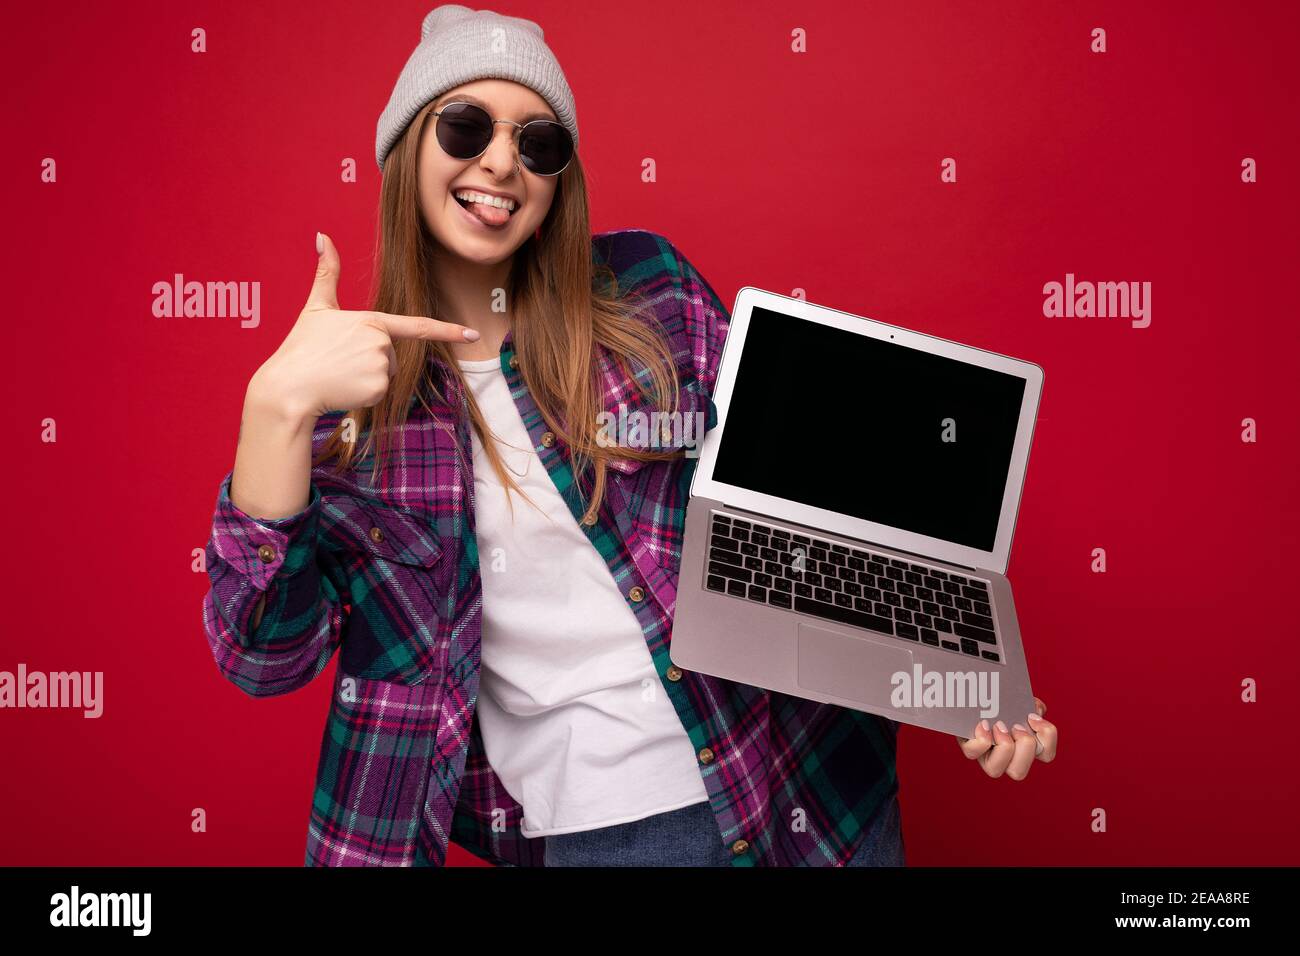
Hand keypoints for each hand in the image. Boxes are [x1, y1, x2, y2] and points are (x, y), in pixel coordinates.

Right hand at [250, 231, 479, 420]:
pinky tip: (342, 388)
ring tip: (338, 373)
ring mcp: (381, 367)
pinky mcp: (377, 390)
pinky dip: (362, 393)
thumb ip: (326, 273)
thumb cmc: (301, 347)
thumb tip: (323, 237)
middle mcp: (381, 343)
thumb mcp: (316, 307)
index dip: (448, 330)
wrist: (288, 387)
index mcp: (371, 321)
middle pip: (390, 354)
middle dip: (370, 359)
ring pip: (385, 374)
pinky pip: (379, 392)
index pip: (417, 326)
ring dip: (365, 376)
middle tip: (338, 360)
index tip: (473, 334)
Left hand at [956, 696, 1057, 779]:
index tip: (1033, 717)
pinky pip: (973, 753)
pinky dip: (981, 740)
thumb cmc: (1001, 701)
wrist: (974, 693)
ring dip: (1003, 747)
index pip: (1046, 754)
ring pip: (995, 771)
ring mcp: (985, 755)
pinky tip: (982, 723)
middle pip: (1019, 772)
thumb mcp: (1019, 699)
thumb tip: (1035, 709)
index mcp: (1025, 746)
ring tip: (999, 725)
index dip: (1047, 739)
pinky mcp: (968, 746)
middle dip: (1023, 747)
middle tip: (1017, 726)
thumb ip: (1030, 703)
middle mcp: (1006, 757)